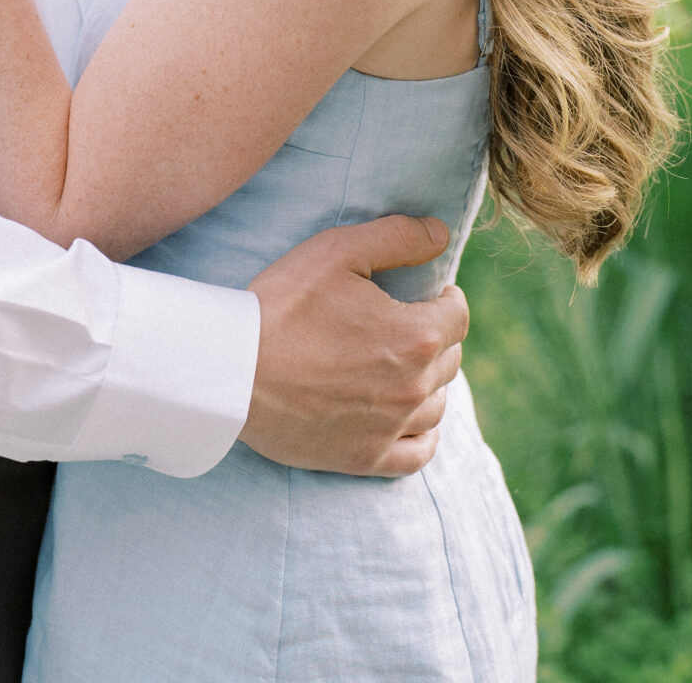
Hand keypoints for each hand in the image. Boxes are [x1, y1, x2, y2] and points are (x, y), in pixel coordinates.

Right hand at [241, 215, 466, 475]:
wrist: (233, 371)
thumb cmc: (283, 304)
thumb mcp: (337, 250)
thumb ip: (397, 237)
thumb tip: (441, 233)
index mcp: (414, 335)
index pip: (458, 315)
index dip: (445, 297)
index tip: (426, 292)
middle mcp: (413, 387)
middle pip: (450, 358)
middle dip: (435, 335)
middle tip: (402, 322)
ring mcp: (390, 428)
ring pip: (437, 405)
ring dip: (429, 381)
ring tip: (403, 364)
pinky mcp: (365, 458)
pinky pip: (418, 453)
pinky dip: (422, 434)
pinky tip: (408, 417)